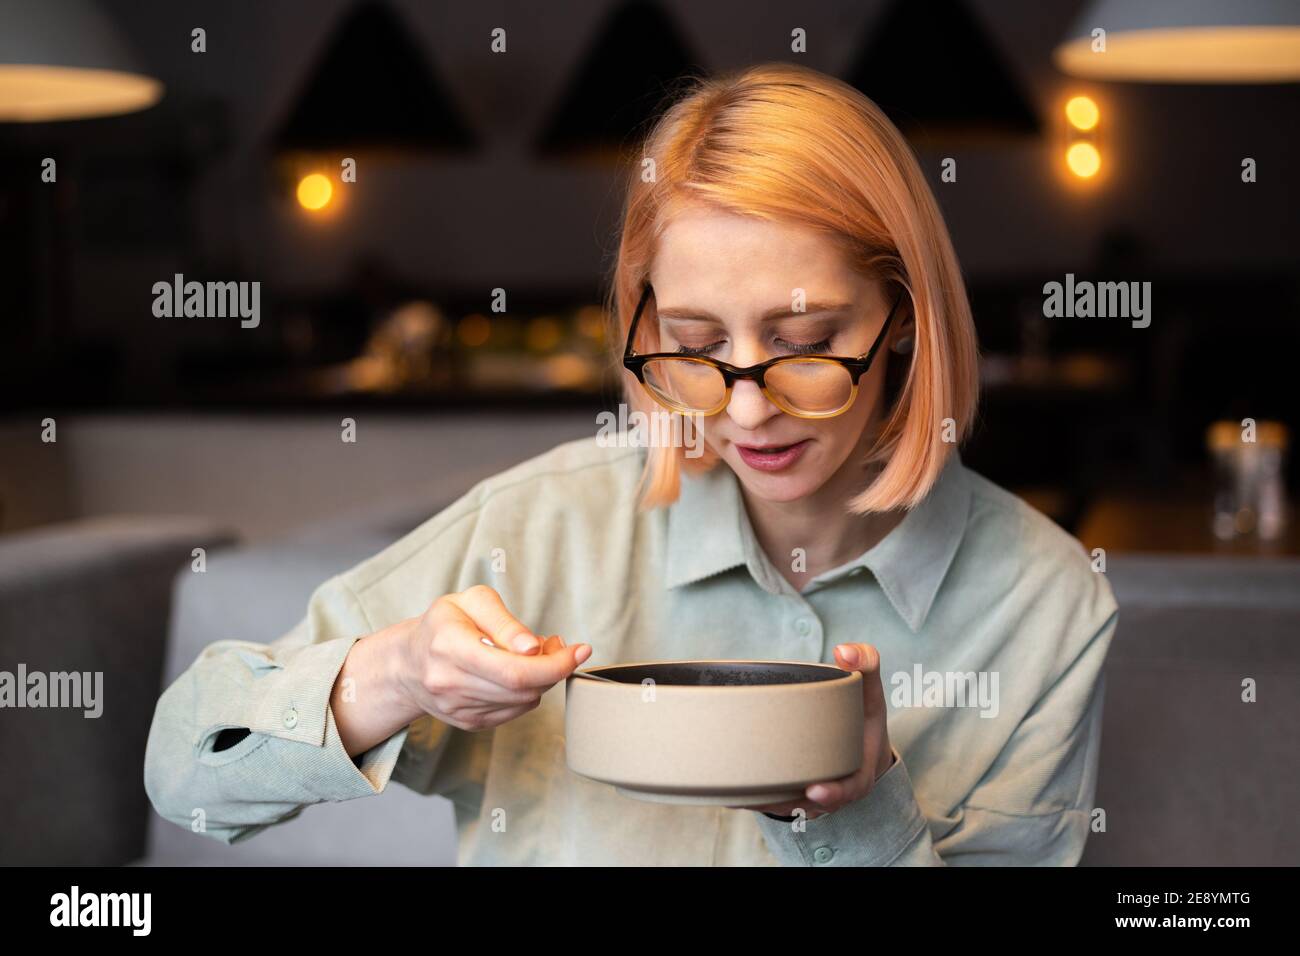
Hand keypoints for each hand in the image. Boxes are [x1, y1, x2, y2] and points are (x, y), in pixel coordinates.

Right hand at [398, 584, 590, 731]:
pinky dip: (526, 692)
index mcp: (449, 646)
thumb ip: (504, 621)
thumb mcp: (472, 601)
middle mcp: (449, 683)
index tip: (580, 650)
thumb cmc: (445, 624)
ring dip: (542, 679)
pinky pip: (515, 712)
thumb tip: (532, 648)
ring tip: (531, 654)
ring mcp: (457, 709)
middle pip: (522, 689)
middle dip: (554, 668)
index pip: (513, 670)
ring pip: (523, 702)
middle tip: (559, 646)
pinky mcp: (468, 723)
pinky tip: (516, 671)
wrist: (409, 663)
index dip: (555, 664)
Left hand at [728, 643, 893, 819]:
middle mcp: (834, 790)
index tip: (814, 790)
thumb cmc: (861, 712)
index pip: (849, 789)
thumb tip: (843, 651)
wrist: (860, 742)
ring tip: (735, 794)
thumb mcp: (869, 688)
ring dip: (761, 803)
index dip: (833, 793)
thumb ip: (865, 663)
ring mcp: (812, 797)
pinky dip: (753, 799)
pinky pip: (774, 801)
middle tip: (758, 796)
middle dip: (785, 802)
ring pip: (786, 806)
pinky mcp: (793, 794)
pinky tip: (726, 793)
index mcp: (858, 771)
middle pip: (809, 805)